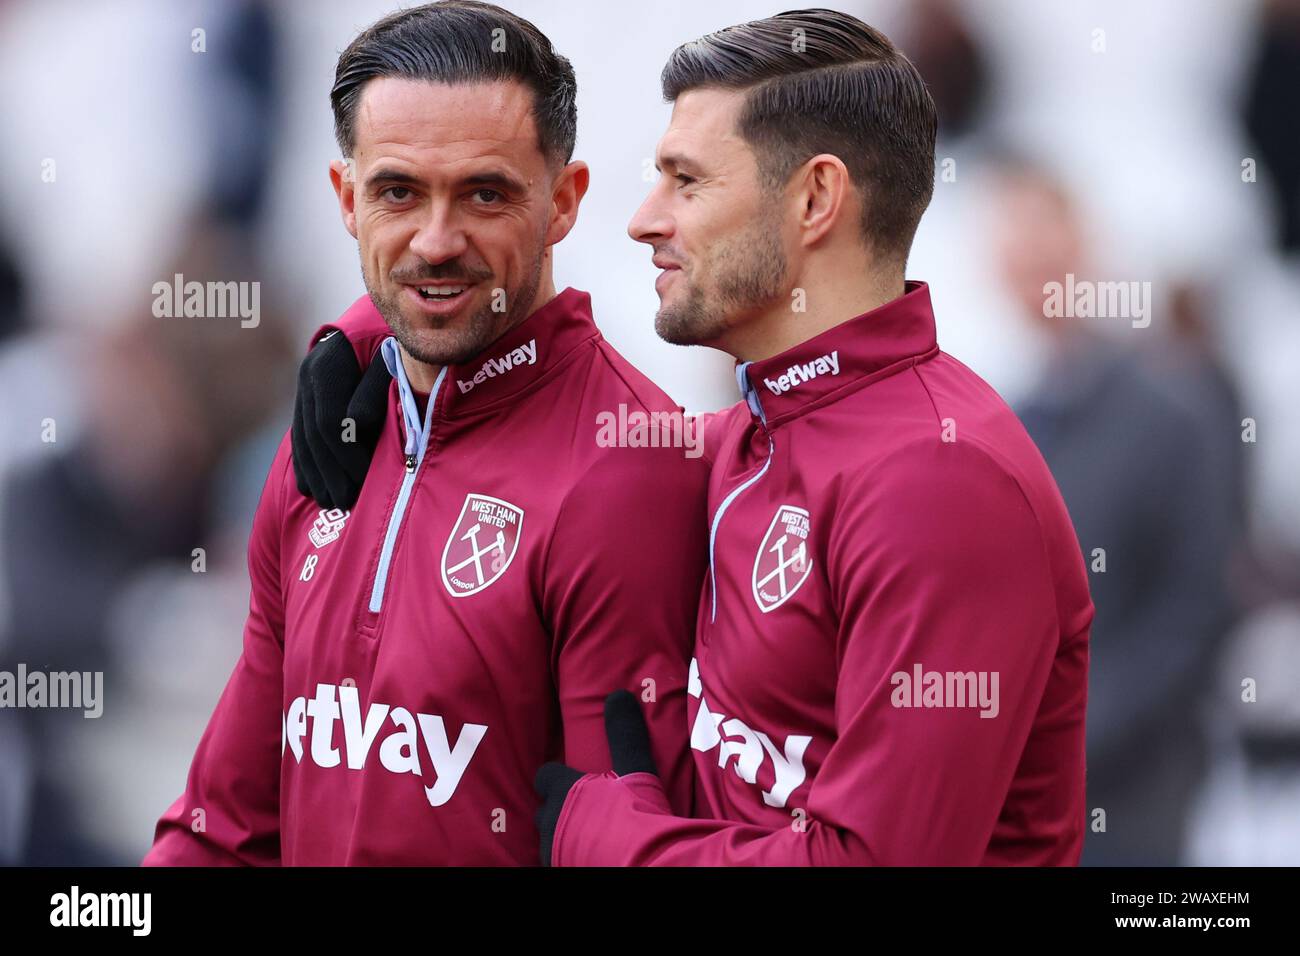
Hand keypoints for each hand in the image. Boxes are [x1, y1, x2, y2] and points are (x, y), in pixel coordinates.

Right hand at [291, 330, 389, 508]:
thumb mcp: (394, 358)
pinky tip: (314, 492)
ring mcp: (303, 389)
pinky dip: (306, 467)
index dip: (348, 455)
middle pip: (313, 437)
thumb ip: (379, 387)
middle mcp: (308, 376)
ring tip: (335, 504)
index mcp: (328, 364)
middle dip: (332, 473)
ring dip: (318, 476)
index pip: (331, 422)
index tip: (367, 478)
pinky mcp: (305, 400)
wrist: (381, 322)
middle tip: (350, 502)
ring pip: (302, 440)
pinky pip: (299, 439)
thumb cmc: (397, 341)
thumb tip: (358, 422)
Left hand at [534, 690, 657, 865]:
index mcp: (563, 792)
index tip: (574, 778)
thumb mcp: (636, 767)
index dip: (557, 776)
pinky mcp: (563, 872)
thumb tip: (618, 695)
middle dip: (560, 809)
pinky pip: (562, 862)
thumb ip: (625, 732)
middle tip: (586, 809)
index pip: (545, 776)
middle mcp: (551, 822)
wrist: (645, 864)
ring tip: (590, 836)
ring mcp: (554, 853)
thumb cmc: (637, 813)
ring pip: (550, 840)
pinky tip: (593, 857)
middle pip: (545, 811)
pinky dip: (574, 858)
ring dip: (565, 836)